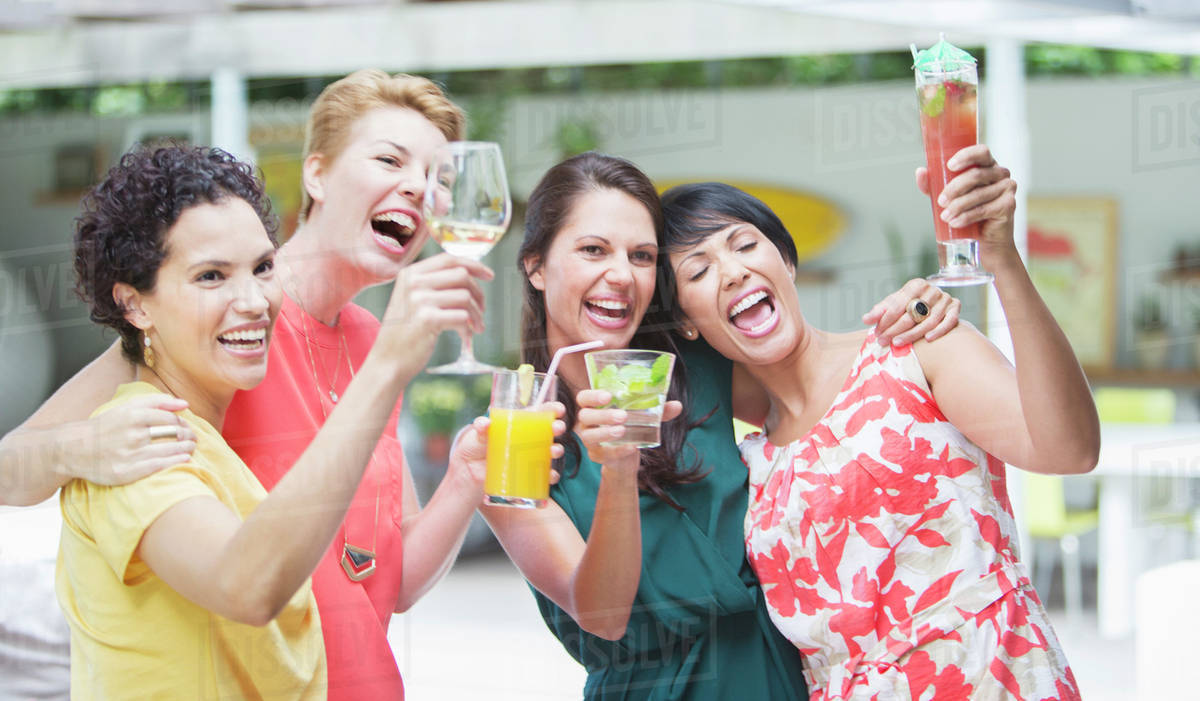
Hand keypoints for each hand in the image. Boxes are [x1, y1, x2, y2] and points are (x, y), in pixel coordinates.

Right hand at [70, 394, 195, 484]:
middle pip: (173, 434)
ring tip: (191, 447)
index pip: (170, 418)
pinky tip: (185, 459)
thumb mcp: (127, 406)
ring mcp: (130, 454)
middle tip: (193, 438)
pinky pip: (158, 466)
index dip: (182, 423)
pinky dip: (176, 461)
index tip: (186, 426)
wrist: (75, 449)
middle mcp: (132, 434)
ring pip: (169, 450)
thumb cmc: (106, 426)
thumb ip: (157, 401)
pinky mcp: (127, 472)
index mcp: (132, 416)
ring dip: (186, 448)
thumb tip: (185, 403)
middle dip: (188, 435)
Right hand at [376, 253, 493, 362]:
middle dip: (478, 293)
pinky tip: (465, 337)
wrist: (388, 361)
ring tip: (476, 327)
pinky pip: (462, 317)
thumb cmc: (405, 332)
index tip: (489, 275)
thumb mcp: (412, 300)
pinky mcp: (428, 319)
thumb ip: (434, 285)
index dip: (473, 265)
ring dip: (476, 314)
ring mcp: (420, 300)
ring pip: (465, 297)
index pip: (449, 259)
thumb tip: (471, 275)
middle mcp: (414, 283)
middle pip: (461, 275)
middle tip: (481, 311)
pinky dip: (469, 328)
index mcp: (410, 274)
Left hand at [448, 404, 567, 493]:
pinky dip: (551, 475)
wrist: (468, 473)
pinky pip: (544, 474)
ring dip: (557, 450)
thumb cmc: (474, 447)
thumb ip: (481, 428)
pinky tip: (551, 475)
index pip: (538, 413)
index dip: (551, 409)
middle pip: (548, 430)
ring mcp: (529, 456)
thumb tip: (484, 424)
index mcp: (518, 424)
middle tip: (558, 428)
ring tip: (554, 451)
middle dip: (557, 427)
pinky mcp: (527, 474)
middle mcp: (528, 439)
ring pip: (550, 451)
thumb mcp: (476, 435)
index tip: (559, 409)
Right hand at [573, 392, 681, 469]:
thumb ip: (659, 411)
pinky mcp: (596, 456)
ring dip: (605, 433)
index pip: (584, 398)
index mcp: (594, 407)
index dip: (592, 396)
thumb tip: (677, 405)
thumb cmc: (630, 428)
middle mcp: (587, 423)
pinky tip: (631, 447)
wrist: (625, 456)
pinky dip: (617, 451)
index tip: (608, 396)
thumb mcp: (644, 418)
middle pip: (585, 416)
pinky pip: (603, 454)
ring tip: (622, 431)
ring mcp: (590, 440)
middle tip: (622, 416)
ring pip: (589, 436)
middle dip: (603, 415)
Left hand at [862, 278, 960, 345]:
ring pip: (928, 320)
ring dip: (912, 334)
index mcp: (915, 285)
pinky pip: (949, 321)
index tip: (877, 333)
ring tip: (897, 343)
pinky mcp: (956, 307)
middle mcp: (931, 290)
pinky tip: (928, 339)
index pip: (897, 304)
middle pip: (911, 314)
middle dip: (895, 329)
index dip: (885, 320)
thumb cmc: (910, 305)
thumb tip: (865, 319)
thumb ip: (880, 311)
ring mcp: (945, 298)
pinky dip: (939, 330)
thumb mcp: (895, 304)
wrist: (935, 304)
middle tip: (883, 341)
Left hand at [915, 143, 1017, 262]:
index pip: (981, 152)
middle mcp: (1001, 173)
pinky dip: (966, 217)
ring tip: (945, 216)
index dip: (966, 156)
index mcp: (988, 164)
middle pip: (976, 175)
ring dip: (958, 206)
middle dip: (954, 188)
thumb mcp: (948, 195)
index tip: (949, 166)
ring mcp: (1007, 188)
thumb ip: (934, 183)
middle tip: (940, 201)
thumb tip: (920, 171)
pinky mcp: (1008, 205)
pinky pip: (983, 209)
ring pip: (978, 194)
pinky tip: (955, 222)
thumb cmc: (968, 212)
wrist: (986, 239)